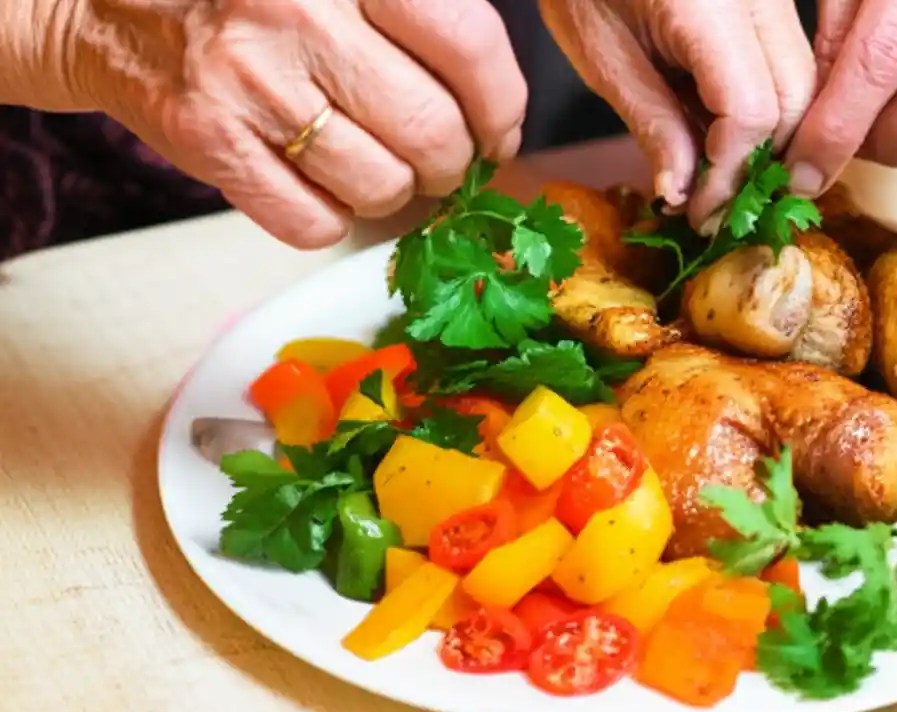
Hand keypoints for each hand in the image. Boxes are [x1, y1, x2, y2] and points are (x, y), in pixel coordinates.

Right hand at [68, 0, 526, 247]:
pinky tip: (316, 180)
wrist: (115, 5)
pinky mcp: (210, 141)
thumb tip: (498, 112)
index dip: (501, 104)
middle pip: (433, 132)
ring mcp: (251, 80)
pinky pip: (315, 224)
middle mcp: (301, 12)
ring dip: (393, 191)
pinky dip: (331, 216)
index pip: (469, 44)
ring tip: (373, 162)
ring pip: (382, 187)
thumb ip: (420, 19)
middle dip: (451, 163)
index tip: (496, 128)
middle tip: (438, 158)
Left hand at [540, 0, 815, 232]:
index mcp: (708, 6)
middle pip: (796, 102)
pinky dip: (767, 113)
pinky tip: (724, 135)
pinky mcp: (774, 1)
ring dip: (768, 143)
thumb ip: (653, 125)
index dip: (729, 173)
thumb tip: (685, 194)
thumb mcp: (604, 57)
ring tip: (716, 177)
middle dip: (759, 166)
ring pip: (804, 87)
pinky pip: (791, 67)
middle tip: (712, 206)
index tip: (698, 211)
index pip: (752, 110)